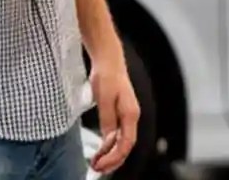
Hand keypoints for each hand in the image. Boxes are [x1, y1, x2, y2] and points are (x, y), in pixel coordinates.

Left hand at [89, 55, 139, 173]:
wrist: (108, 60)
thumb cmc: (107, 75)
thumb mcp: (104, 98)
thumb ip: (107, 120)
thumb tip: (108, 140)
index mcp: (131, 114)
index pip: (126, 143)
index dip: (114, 157)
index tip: (100, 165)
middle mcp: (132, 117)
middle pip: (125, 146)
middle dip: (113, 160)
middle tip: (96, 169)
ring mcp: (126, 116)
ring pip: (121, 142)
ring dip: (110, 155)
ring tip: (96, 163)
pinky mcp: (119, 113)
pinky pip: (117, 135)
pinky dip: (109, 146)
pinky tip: (101, 151)